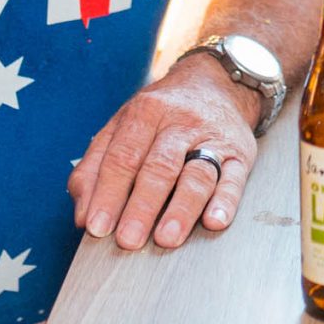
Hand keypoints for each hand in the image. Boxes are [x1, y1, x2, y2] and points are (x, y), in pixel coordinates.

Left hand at [68, 56, 257, 250]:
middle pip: (159, 167)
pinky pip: (234, 179)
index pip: (123, 156)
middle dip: (141, 207)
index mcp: (146, 112)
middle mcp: (180, 122)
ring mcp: (212, 138)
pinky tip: (214, 221)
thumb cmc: (162, 114)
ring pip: (196, 174)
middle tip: (128, 240)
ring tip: (166, 238)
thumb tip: (83, 214)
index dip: (108, 194)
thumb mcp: (122, 126)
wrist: (216, 84)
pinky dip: (225, 202)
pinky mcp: (240, 154)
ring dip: (181, 209)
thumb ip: (95, 166)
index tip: (97, 227)